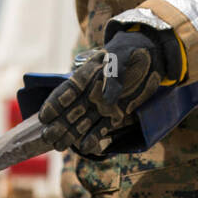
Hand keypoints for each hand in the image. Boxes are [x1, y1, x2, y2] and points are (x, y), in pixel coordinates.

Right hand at [38, 30, 179, 155]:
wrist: (153, 55)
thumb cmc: (134, 50)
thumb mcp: (123, 56)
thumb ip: (113, 75)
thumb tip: (105, 100)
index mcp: (90, 73)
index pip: (69, 89)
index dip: (55, 102)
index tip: (45, 116)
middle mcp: (93, 91)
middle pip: (72, 109)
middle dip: (59, 123)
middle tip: (47, 137)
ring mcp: (104, 103)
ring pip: (83, 120)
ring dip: (72, 133)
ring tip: (59, 146)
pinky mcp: (117, 113)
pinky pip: (103, 127)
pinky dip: (94, 137)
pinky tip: (84, 147)